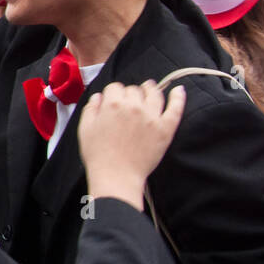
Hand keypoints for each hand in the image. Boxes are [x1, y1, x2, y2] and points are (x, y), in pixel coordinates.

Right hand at [78, 81, 185, 207]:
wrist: (116, 176)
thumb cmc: (99, 156)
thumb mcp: (84, 129)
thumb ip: (91, 109)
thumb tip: (99, 97)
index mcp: (113, 105)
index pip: (115, 87)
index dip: (113, 92)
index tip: (113, 98)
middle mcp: (134, 107)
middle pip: (134, 90)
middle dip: (130, 92)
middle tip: (128, 100)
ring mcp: (152, 117)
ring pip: (154, 94)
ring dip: (151, 88)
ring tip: (150, 88)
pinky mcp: (165, 128)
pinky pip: (175, 108)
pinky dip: (178, 97)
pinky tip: (179, 90)